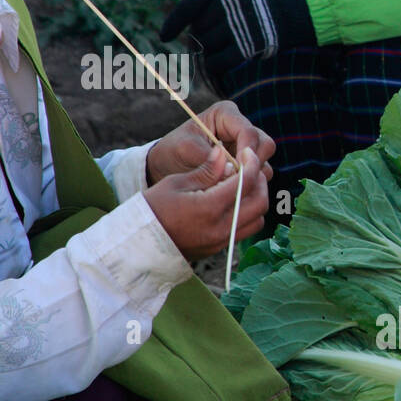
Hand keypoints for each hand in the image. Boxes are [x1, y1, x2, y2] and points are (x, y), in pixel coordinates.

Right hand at [144, 144, 269, 260]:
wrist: (140, 242)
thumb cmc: (153, 208)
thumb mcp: (176, 183)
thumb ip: (206, 170)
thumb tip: (223, 152)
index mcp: (209, 207)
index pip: (245, 182)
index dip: (251, 163)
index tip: (248, 152)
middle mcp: (221, 228)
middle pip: (260, 202)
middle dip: (259, 181)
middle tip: (250, 167)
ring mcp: (222, 241)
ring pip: (258, 218)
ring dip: (256, 199)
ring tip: (243, 184)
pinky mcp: (219, 248)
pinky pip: (246, 229)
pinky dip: (248, 213)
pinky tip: (234, 201)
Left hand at [146, 100, 274, 185]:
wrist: (167, 164)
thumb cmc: (174, 150)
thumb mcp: (185, 150)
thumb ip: (208, 159)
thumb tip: (232, 172)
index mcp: (226, 114)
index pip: (248, 132)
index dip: (246, 153)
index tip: (236, 172)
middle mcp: (240, 127)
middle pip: (265, 145)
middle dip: (253, 165)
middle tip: (236, 183)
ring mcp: (246, 146)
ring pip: (264, 162)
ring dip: (251, 177)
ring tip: (230, 189)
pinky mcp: (247, 164)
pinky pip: (259, 175)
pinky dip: (248, 185)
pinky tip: (231, 192)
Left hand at [159, 0, 314, 75]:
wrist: (285, 17)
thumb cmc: (247, 8)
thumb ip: (203, 9)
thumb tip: (172, 34)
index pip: (187, 8)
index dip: (173, 23)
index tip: (163, 37)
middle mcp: (227, 5)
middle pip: (197, 31)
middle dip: (202, 38)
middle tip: (219, 36)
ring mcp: (237, 26)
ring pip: (206, 48)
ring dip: (209, 52)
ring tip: (227, 45)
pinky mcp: (245, 47)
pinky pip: (216, 63)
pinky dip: (215, 66)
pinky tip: (221, 64)